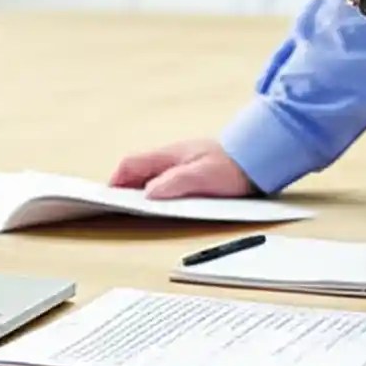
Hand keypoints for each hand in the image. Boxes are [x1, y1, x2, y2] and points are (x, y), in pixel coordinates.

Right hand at [111, 139, 254, 198]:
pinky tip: (161, 205)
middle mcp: (171, 159)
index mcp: (168, 156)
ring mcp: (180, 165)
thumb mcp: (202, 176)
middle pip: (137, 172)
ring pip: (150, 177)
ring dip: (139, 190)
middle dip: (123, 188)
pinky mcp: (192, 173)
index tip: (107, 198)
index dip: (115, 181)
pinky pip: (165, 182)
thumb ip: (175, 183)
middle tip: (115, 206)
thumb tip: (147, 194)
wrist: (258, 158)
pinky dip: (156, 192)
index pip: (131, 165)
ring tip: (134, 209)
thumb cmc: (232, 165)